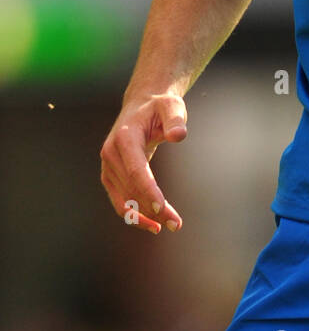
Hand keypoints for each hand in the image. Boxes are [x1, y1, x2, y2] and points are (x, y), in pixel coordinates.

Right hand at [100, 94, 187, 232]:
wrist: (141, 106)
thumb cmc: (159, 107)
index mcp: (125, 137)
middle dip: (153, 209)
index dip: (147, 190)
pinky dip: (134, 214)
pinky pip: (120, 201)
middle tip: (177, 224)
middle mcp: (111, 153)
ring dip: (146, 216)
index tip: (161, 208)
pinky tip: (153, 224)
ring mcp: (107, 166)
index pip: (136, 169)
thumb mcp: (172, 106)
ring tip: (172, 224)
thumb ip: (175, 120)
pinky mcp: (110, 176)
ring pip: (125, 199)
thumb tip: (178, 135)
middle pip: (132, 188)